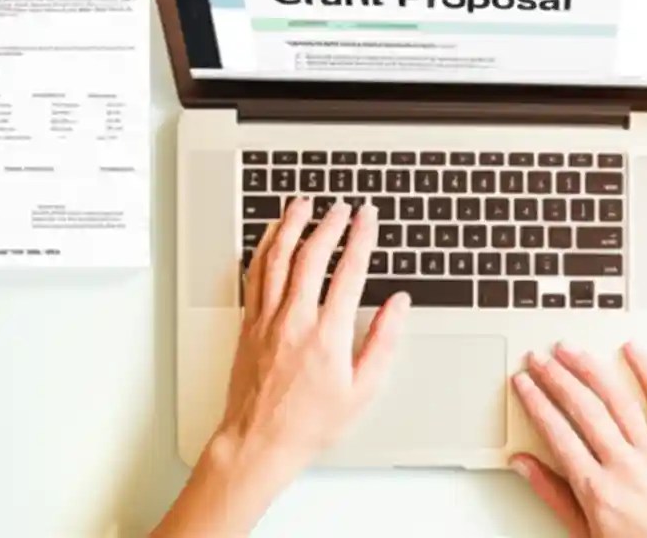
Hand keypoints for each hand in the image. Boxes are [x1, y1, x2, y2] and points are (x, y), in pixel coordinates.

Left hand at [153, 198, 409, 536]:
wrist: (258, 442)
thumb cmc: (310, 423)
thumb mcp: (363, 390)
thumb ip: (383, 342)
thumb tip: (398, 305)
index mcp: (328, 335)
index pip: (349, 272)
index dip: (361, 238)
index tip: (368, 218)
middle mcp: (295, 321)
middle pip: (313, 256)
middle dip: (329, 224)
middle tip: (341, 207)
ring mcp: (267, 320)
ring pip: (278, 259)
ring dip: (292, 225)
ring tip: (303, 204)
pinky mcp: (248, 324)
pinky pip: (255, 275)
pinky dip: (264, 248)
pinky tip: (272, 234)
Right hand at [510, 343, 646, 537]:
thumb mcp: (584, 531)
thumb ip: (553, 493)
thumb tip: (523, 464)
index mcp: (597, 490)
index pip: (557, 433)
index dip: (536, 402)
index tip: (523, 384)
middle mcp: (625, 466)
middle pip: (583, 408)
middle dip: (555, 377)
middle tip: (538, 359)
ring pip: (617, 398)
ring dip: (590, 368)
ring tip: (571, 350)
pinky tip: (633, 351)